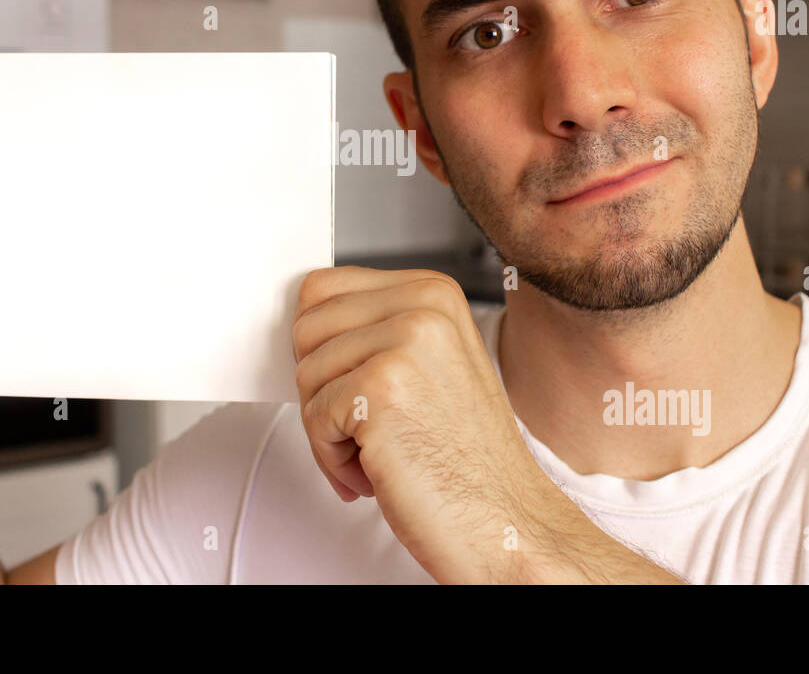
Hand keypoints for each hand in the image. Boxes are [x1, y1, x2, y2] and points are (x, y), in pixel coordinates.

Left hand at [292, 265, 586, 583]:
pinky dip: (332, 459)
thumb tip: (303, 324)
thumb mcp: (429, 366)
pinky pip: (312, 417)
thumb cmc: (464, 458)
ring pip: (305, 373)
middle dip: (321, 388)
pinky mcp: (381, 387)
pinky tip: (375, 472)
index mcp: (432, 293)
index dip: (320, 346)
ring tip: (376, 453)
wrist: (505, 518)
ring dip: (328, 428)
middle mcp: (423, 306)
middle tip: (361, 428)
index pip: (323, 289)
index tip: (344, 384)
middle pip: (307, 328)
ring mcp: (404, 342)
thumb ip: (375, 333)